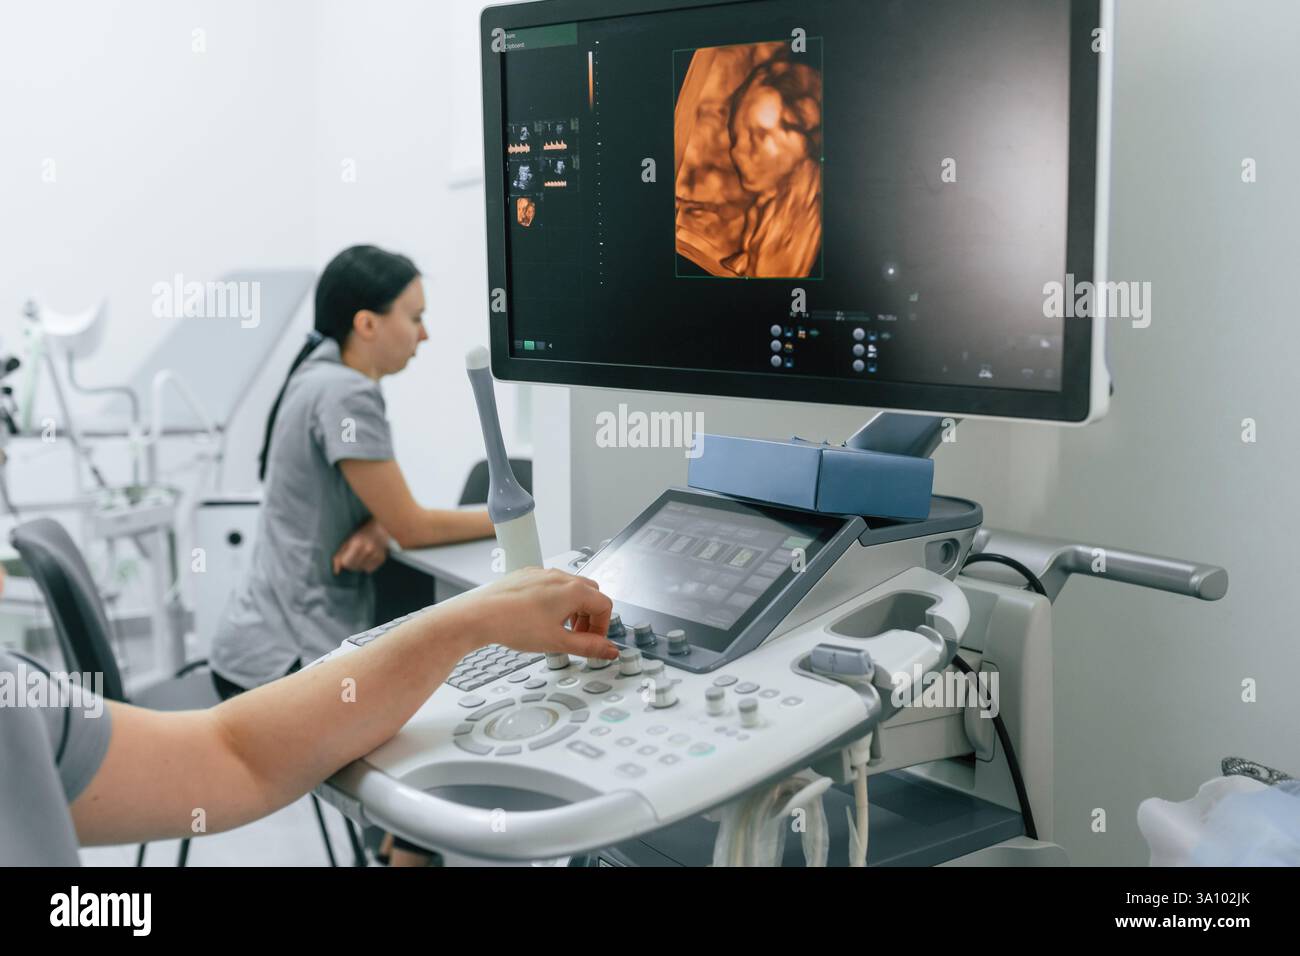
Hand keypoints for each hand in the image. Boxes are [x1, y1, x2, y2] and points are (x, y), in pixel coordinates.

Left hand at [332, 518, 390, 574]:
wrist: (381, 529)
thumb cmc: (361, 535)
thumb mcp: (348, 541)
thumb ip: (340, 555)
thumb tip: (336, 571)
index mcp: (357, 543)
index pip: (346, 563)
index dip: (344, 561)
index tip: (346, 557)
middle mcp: (368, 549)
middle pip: (354, 567)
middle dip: (351, 564)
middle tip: (354, 556)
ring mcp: (376, 554)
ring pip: (362, 569)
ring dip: (360, 565)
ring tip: (362, 555)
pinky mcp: (382, 558)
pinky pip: (370, 570)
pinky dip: (368, 566)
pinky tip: (369, 557)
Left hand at [441, 568, 618, 660]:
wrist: (480, 615)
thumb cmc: (514, 625)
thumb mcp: (558, 642)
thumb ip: (588, 646)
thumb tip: (608, 650)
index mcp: (574, 591)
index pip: (605, 605)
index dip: (602, 628)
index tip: (592, 642)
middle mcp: (561, 577)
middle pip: (590, 594)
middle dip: (589, 616)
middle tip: (577, 636)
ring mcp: (543, 573)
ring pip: (570, 588)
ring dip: (573, 608)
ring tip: (558, 628)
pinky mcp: (527, 575)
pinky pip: (550, 584)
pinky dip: (554, 600)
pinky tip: (539, 618)